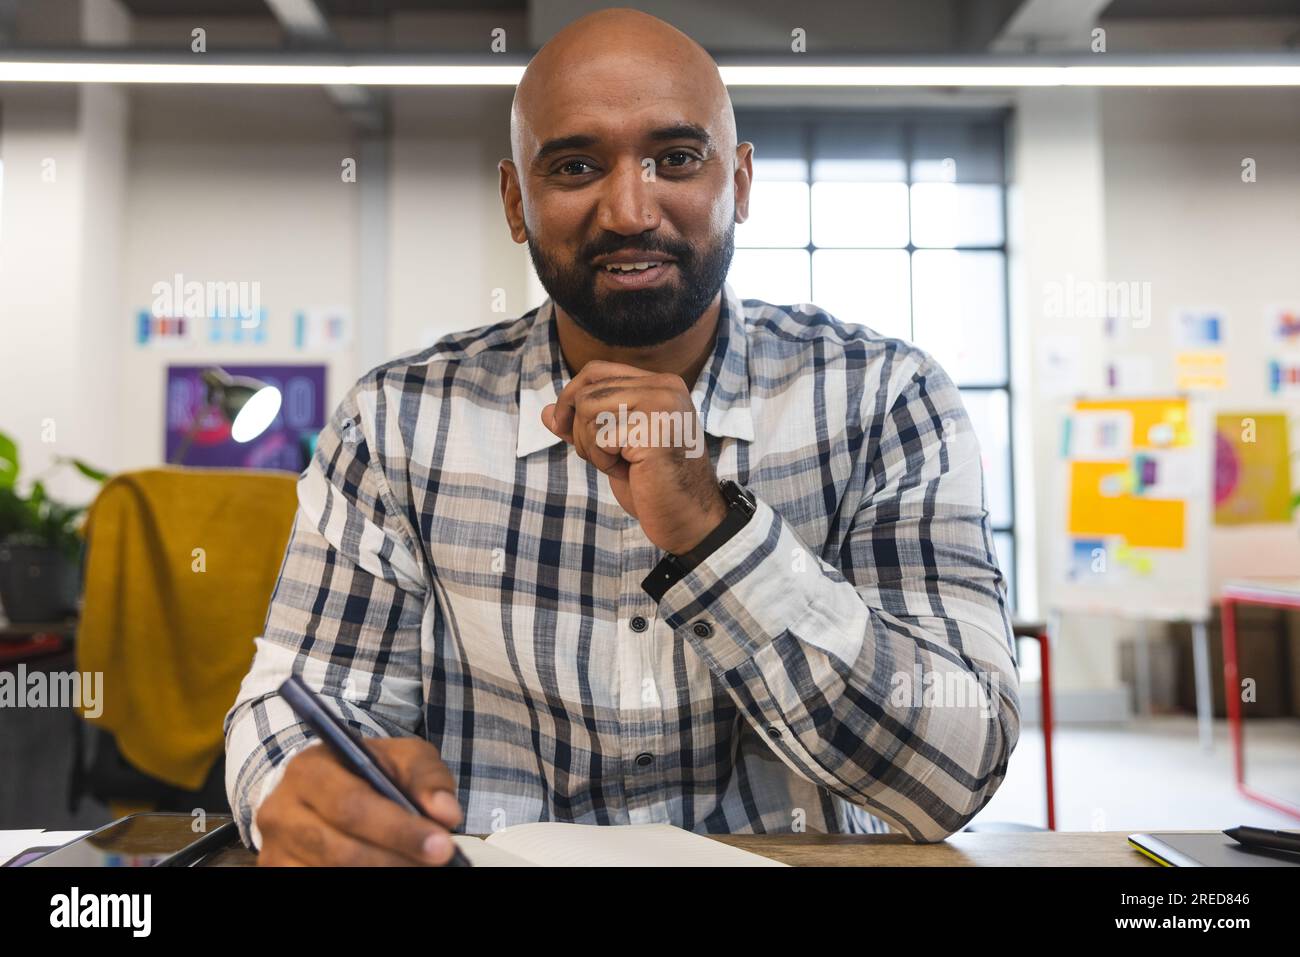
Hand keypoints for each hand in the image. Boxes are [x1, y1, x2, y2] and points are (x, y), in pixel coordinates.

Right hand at [255, 737, 464, 865]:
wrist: (321, 787)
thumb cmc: (366, 770)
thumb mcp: (400, 757)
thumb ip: (426, 778)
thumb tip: (445, 814)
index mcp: (309, 770)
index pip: (351, 805)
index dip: (398, 830)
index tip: (441, 845)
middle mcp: (281, 810)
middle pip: (339, 850)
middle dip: (394, 860)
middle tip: (438, 862)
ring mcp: (276, 849)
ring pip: (330, 874)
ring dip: (382, 875)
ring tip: (417, 868)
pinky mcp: (278, 872)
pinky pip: (317, 884)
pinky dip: (358, 884)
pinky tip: (391, 873)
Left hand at [542, 359, 726, 554]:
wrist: (687, 518)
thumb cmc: (654, 485)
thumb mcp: (613, 448)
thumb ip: (583, 426)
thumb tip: (546, 412)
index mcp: (660, 384)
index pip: (597, 372)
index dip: (571, 397)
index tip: (562, 425)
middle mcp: (664, 386)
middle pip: (587, 391)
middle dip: (582, 430)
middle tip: (608, 458)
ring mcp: (661, 404)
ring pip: (587, 409)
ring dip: (592, 446)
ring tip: (621, 464)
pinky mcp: (653, 428)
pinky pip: (599, 436)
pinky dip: (603, 460)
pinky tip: (629, 471)